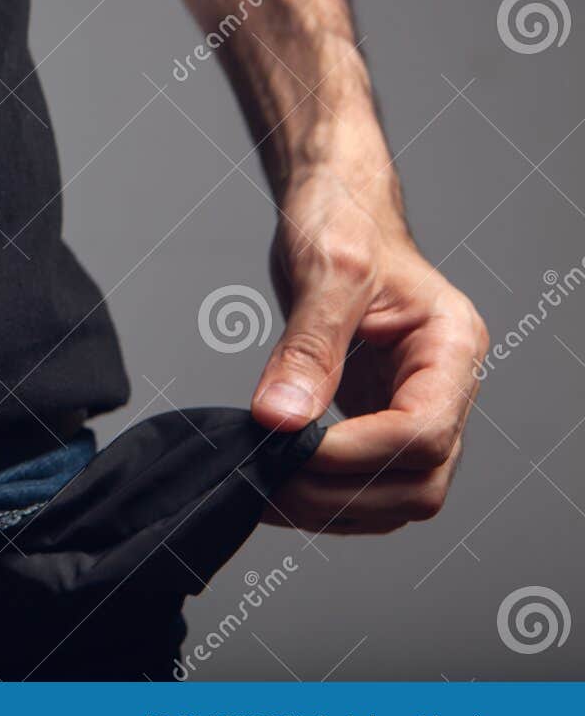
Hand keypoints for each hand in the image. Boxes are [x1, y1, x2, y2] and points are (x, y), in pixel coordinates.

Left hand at [251, 164, 488, 533]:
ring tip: (263, 483)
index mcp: (451, 346)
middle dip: (341, 492)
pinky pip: (366, 482)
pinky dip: (323, 495)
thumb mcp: (325, 270)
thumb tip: (280, 418)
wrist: (334, 208)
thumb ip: (308, 348)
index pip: (424, 432)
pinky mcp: (379, 418)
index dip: (356, 454)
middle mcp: (445, 386)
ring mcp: (414, 406)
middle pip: (419, 482)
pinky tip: (275, 480)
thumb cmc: (344, 221)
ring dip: (330, 506)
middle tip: (266, 477)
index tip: (291, 448)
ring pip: (396, 497)